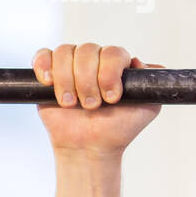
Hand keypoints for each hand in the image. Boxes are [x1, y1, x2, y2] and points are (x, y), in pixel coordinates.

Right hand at [32, 43, 164, 155]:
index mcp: (118, 65)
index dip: (109, 73)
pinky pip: (43, 55)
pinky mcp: (49, 73)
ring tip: (70, 104)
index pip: (113, 53)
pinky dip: (44, 65)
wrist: (91, 146)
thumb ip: (151, 84)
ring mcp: (72, 65)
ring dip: (67, 80)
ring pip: (66, 52)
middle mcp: (95, 61)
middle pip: (88, 50)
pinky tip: (48, 82)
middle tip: (92, 106)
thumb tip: (138, 61)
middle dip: (88, 81)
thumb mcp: (146, 109)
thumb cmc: (119, 128)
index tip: (112, 99)